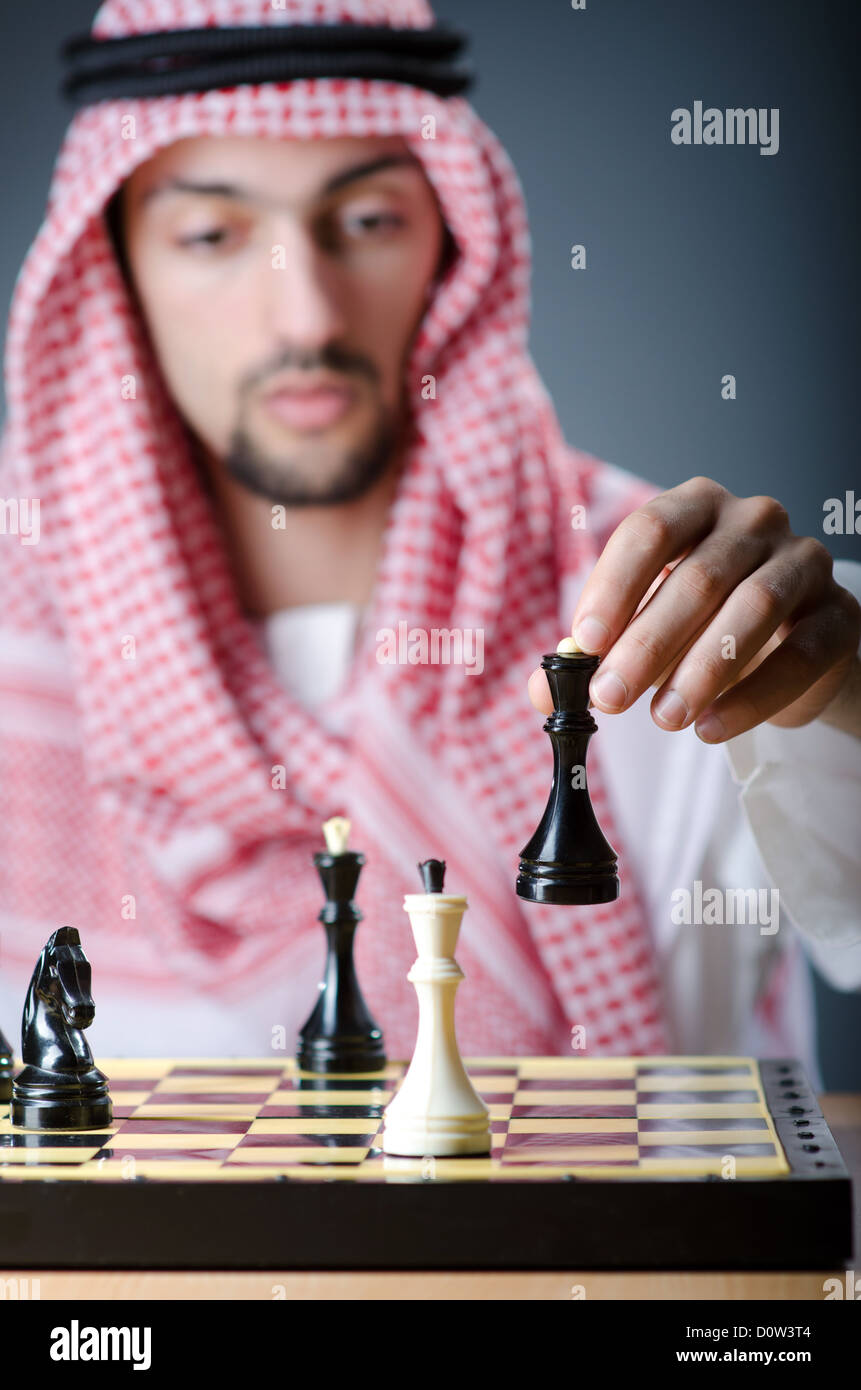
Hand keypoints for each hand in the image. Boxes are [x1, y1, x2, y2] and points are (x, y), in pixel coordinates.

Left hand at [528, 476, 860, 741]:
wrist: (790, 649)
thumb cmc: (701, 624)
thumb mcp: (642, 629)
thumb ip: (593, 654)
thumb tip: (542, 690)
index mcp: (696, 506)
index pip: (650, 531)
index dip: (614, 586)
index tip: (583, 643)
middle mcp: (754, 520)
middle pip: (698, 576)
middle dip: (647, 643)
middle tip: (610, 697)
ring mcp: (804, 562)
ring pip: (753, 609)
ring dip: (700, 671)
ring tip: (663, 718)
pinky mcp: (839, 615)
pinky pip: (797, 655)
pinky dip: (750, 697)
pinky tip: (710, 728)